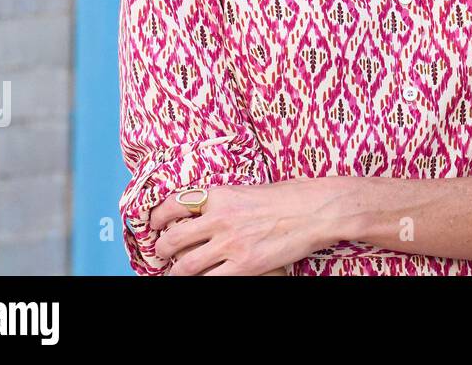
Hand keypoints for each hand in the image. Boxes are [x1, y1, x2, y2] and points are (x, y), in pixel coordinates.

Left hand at [149, 180, 323, 275]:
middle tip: (161, 254)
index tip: (154, 225)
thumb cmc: (291, 197)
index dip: (157, 218)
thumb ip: (227, 202)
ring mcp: (230, 244)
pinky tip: (203, 279)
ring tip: (176, 273)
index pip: (174, 205)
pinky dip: (201, 281)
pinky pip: (209, 280)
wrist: (317, 210)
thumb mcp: (251, 190)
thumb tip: (209, 214)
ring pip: (185, 266)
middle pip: (173, 239)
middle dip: (161, 250)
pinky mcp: (244, 265)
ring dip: (175, 272)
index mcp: (221, 195)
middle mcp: (220, 218)